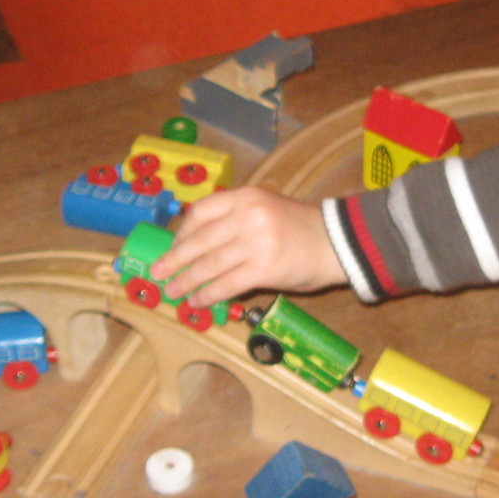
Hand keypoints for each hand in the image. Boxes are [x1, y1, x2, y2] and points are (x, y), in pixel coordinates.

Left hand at [152, 188, 346, 306]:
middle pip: (199, 240)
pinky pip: (226, 284)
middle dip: (174, 260)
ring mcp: (256, 242)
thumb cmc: (302, 228)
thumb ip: (236, 221)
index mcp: (246, 196)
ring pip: (208, 264)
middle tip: (158, 273)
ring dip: (186, 281)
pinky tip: (198, 301)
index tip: (173, 247)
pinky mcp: (265, 268)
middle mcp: (248, 215)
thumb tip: (199, 247)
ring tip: (173, 292)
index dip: (181, 233)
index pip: (200, 212)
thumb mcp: (267, 209)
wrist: (340, 243)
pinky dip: (207, 294)